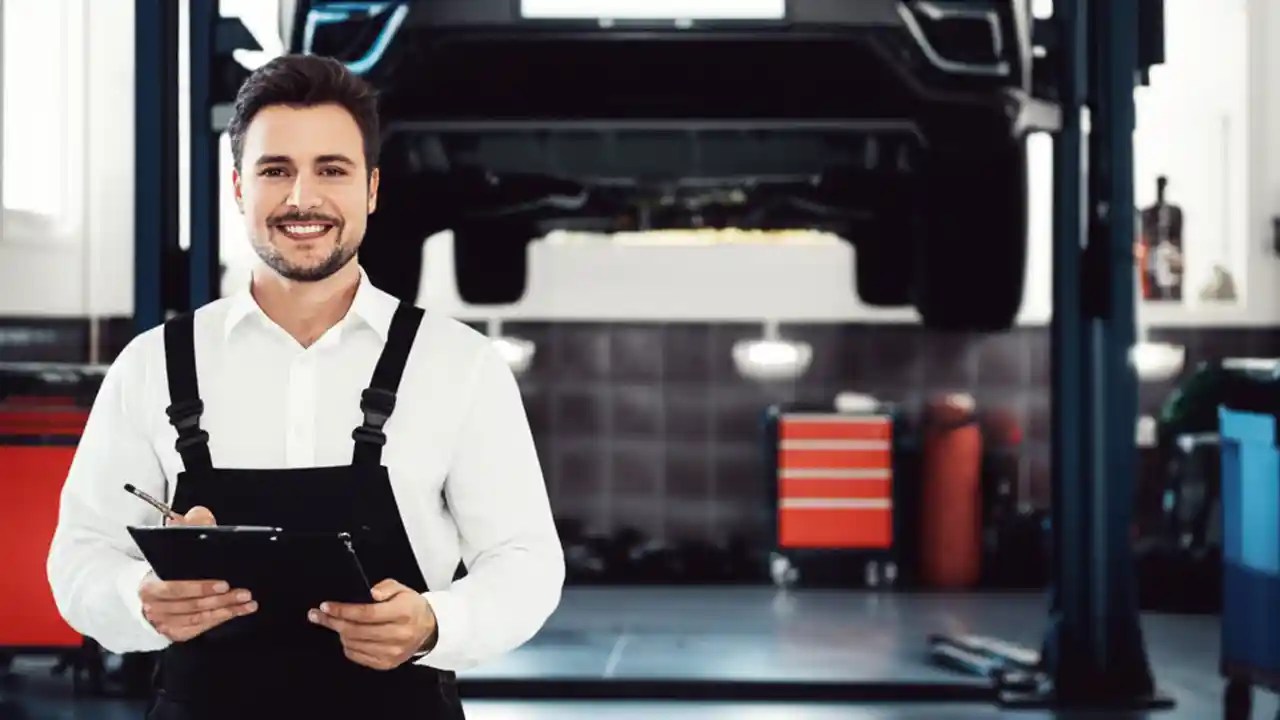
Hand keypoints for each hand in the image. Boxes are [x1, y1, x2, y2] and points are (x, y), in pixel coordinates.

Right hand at [141, 505, 256, 641]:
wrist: (150, 593)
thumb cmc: (165, 568)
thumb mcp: (174, 544)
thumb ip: (187, 526)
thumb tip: (199, 514)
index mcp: (149, 585)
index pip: (173, 588)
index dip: (200, 587)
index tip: (224, 582)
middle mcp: (154, 608)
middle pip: (191, 605)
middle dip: (221, 599)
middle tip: (244, 592)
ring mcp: (164, 623)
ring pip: (199, 619)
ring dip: (226, 610)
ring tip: (247, 601)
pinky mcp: (176, 632)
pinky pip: (201, 628)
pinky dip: (221, 619)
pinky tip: (239, 611)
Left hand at [310, 579, 437, 670]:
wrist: (428, 630)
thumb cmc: (412, 608)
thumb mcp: (403, 589)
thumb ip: (387, 586)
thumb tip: (371, 593)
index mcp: (403, 613)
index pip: (366, 613)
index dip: (343, 610)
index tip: (326, 606)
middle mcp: (398, 634)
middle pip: (356, 630)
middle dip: (333, 621)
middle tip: (318, 615)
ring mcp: (392, 652)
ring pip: (354, 644)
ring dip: (339, 633)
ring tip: (334, 623)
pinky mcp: (387, 663)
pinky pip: (358, 656)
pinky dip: (348, 645)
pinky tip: (347, 636)